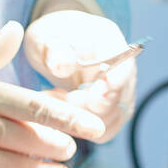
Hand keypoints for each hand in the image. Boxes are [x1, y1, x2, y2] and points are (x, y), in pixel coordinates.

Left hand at [24, 8, 136, 141]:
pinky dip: (82, 128)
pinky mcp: (112, 111)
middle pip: (119, 99)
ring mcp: (120, 91)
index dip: (111, 87)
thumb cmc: (49, 38)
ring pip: (112, 119)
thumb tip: (61, 65)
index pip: (123, 69)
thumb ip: (52, 50)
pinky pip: (104, 130)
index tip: (90, 97)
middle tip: (57, 97)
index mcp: (110, 42)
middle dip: (86, 105)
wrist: (55, 46)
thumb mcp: (43, 37)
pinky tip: (62, 111)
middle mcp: (122, 68)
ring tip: (55, 99)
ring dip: (81, 118)